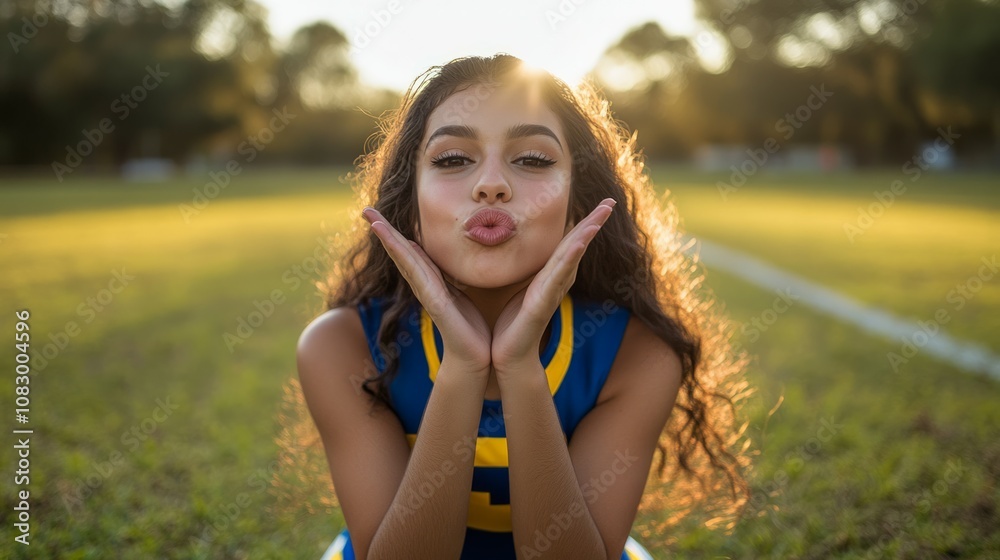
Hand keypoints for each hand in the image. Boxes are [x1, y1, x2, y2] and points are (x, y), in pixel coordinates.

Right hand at [363, 207, 491, 374]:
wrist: (476, 357)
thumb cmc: (470, 328)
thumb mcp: (462, 294)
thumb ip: (451, 277)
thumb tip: (444, 261)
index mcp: (431, 281)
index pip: (409, 252)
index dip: (395, 233)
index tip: (379, 214)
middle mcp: (424, 286)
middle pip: (400, 253)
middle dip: (384, 231)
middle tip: (366, 210)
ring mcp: (428, 294)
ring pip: (405, 261)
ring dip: (390, 240)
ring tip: (374, 221)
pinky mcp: (437, 304)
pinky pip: (420, 277)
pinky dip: (407, 259)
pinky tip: (399, 244)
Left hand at [491, 198, 616, 373]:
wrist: (506, 356)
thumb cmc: (510, 325)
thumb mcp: (515, 290)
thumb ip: (523, 272)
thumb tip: (517, 251)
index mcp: (549, 277)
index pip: (569, 245)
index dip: (583, 224)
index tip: (597, 204)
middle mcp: (556, 282)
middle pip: (578, 246)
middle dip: (594, 223)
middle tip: (610, 201)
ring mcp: (552, 292)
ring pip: (573, 257)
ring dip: (587, 234)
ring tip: (601, 214)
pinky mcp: (543, 303)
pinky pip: (559, 277)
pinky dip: (571, 257)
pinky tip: (579, 242)